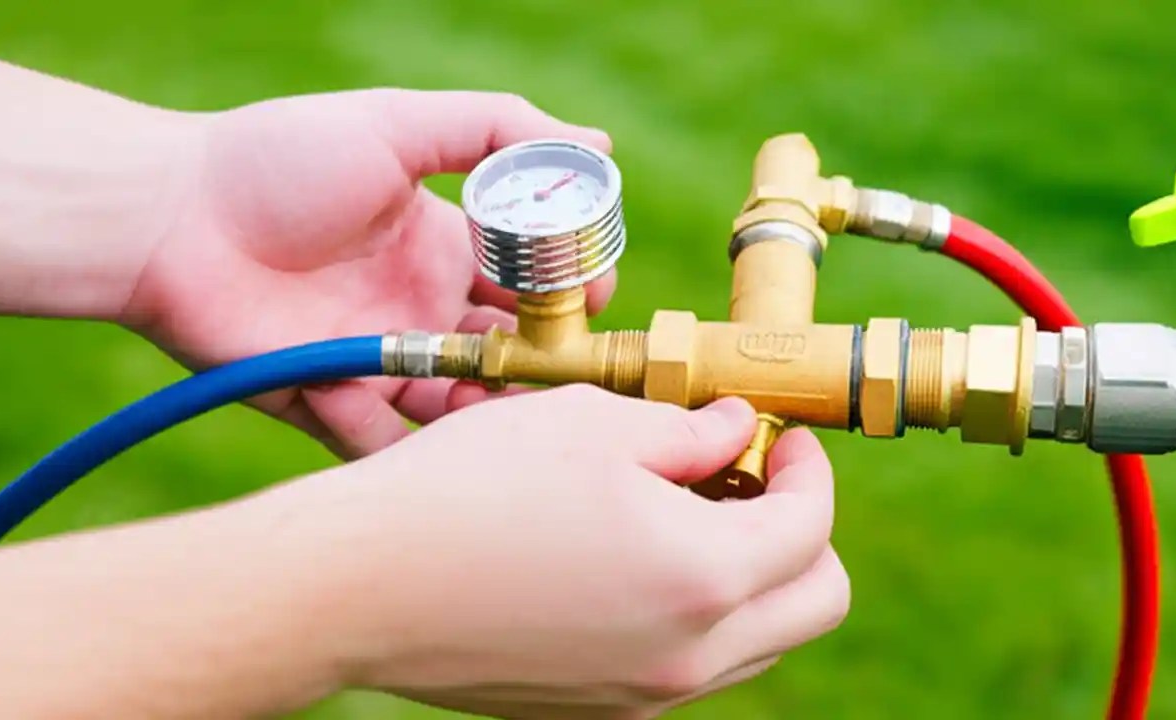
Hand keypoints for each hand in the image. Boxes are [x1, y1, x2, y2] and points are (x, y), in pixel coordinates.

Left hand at [124, 90, 614, 457]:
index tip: (592, 302)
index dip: (570, 298)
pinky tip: (390, 412)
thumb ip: (497, 129)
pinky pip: (382, 440)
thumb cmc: (278, 161)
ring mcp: (379, 359)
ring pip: (457, 407)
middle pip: (507, 355)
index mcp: (444, 248)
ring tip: (493, 406)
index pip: (531, 285)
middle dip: (542, 368)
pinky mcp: (330, 402)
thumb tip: (600, 147)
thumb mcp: (395, 124)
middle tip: (558, 370)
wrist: (168, 215)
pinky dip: (396, 440)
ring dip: (484, 414)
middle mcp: (421, 307)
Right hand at [296, 385, 848, 718]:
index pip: (812, 526)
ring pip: (757, 641)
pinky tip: (636, 559)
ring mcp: (644, 695)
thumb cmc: (472, 489)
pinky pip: (689, 666)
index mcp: (703, 576)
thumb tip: (736, 430)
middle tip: (750, 480)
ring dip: (752, 576)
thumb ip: (690, 431)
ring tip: (689, 513)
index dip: (809, 469)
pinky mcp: (599, 711)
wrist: (361, 583)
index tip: (780, 438)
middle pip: (814, 603)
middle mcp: (688, 655)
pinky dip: (695, 614)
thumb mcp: (594, 425)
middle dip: (803, 534)